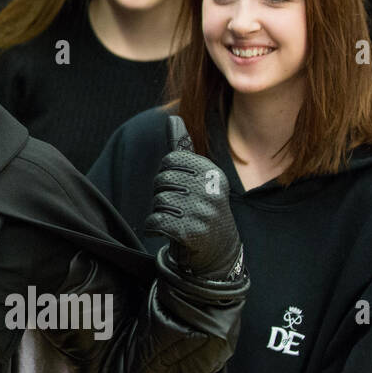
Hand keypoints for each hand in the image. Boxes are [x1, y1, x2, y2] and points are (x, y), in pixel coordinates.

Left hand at [143, 116, 243, 279]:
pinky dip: (154, 227)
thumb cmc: (200, 209)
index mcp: (212, 172)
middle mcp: (212, 190)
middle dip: (162, 194)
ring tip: (177, 219)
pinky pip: (156, 221)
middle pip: (162, 180)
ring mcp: (204, 211)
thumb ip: (183, 150)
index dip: (168, 174)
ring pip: (158, 201)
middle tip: (178, 207)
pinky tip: (166, 231)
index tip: (181, 187)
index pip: (172, 159)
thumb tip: (173, 119)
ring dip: (159, 212)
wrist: (217, 252)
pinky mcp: (192, 232)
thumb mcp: (198, 178)